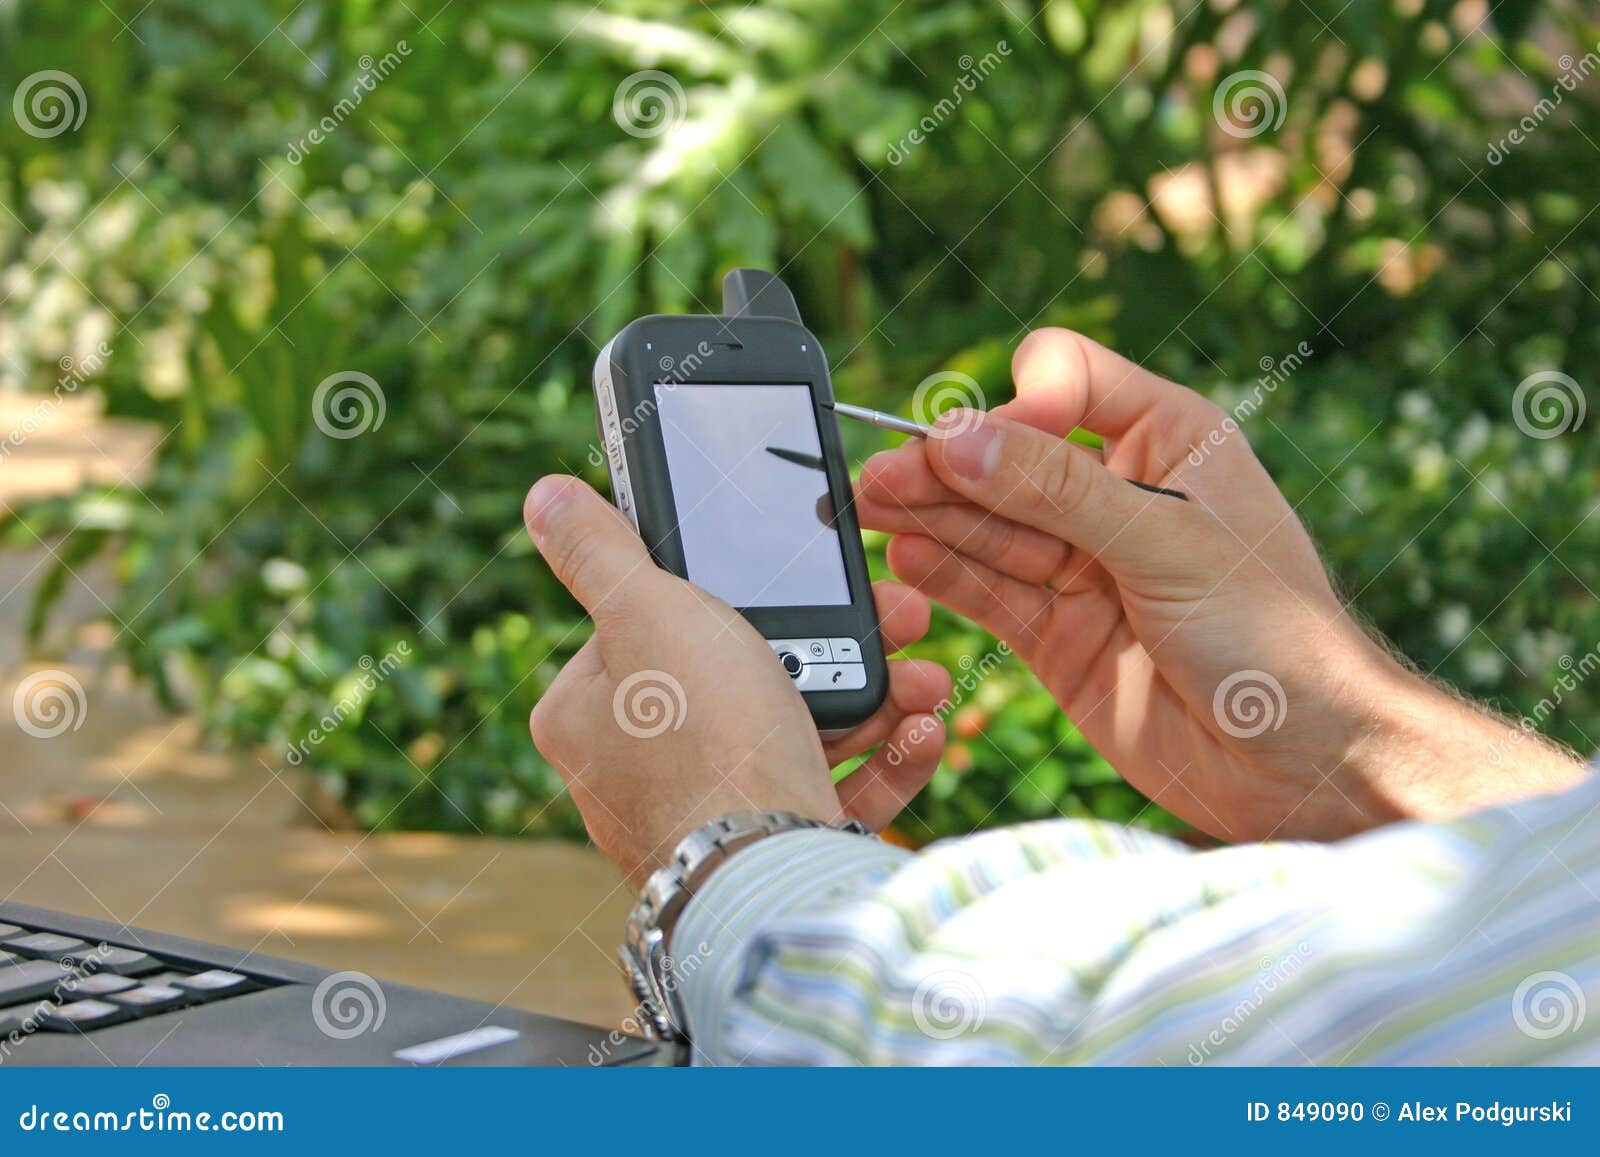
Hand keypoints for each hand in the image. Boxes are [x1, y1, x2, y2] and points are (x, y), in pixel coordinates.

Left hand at [524, 475, 950, 883]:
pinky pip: (826, 789)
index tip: (798, 572)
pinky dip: (879, 761)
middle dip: (833, 642)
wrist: (771, 874)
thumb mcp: (646, 610)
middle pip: (741, 672)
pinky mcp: (764, 848)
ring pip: (795, 729)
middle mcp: (634, 767)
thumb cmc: (703, 740)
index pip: (651, 622)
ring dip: (873, 695)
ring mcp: (703, 811)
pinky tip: (920, 734)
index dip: (731, 590)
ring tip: (924, 681)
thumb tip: (543, 496)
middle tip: (894, 617)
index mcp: (586, 708)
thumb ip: (599, 551)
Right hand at [856, 328, 1585, 841]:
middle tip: (879, 474)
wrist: (1301, 765)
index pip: (1067, 383)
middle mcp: (1118, 496)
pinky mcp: (1056, 634)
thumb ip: (1057, 491)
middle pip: (1008, 460)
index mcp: (1168, 440)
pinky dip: (943, 577)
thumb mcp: (1168, 544)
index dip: (1019, 405)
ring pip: (987, 527)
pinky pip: (987, 593)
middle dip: (947, 467)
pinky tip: (900, 558)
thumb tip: (957, 438)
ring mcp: (1082, 569)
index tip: (989, 445)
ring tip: (866, 506)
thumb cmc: (1276, 637)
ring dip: (929, 517)